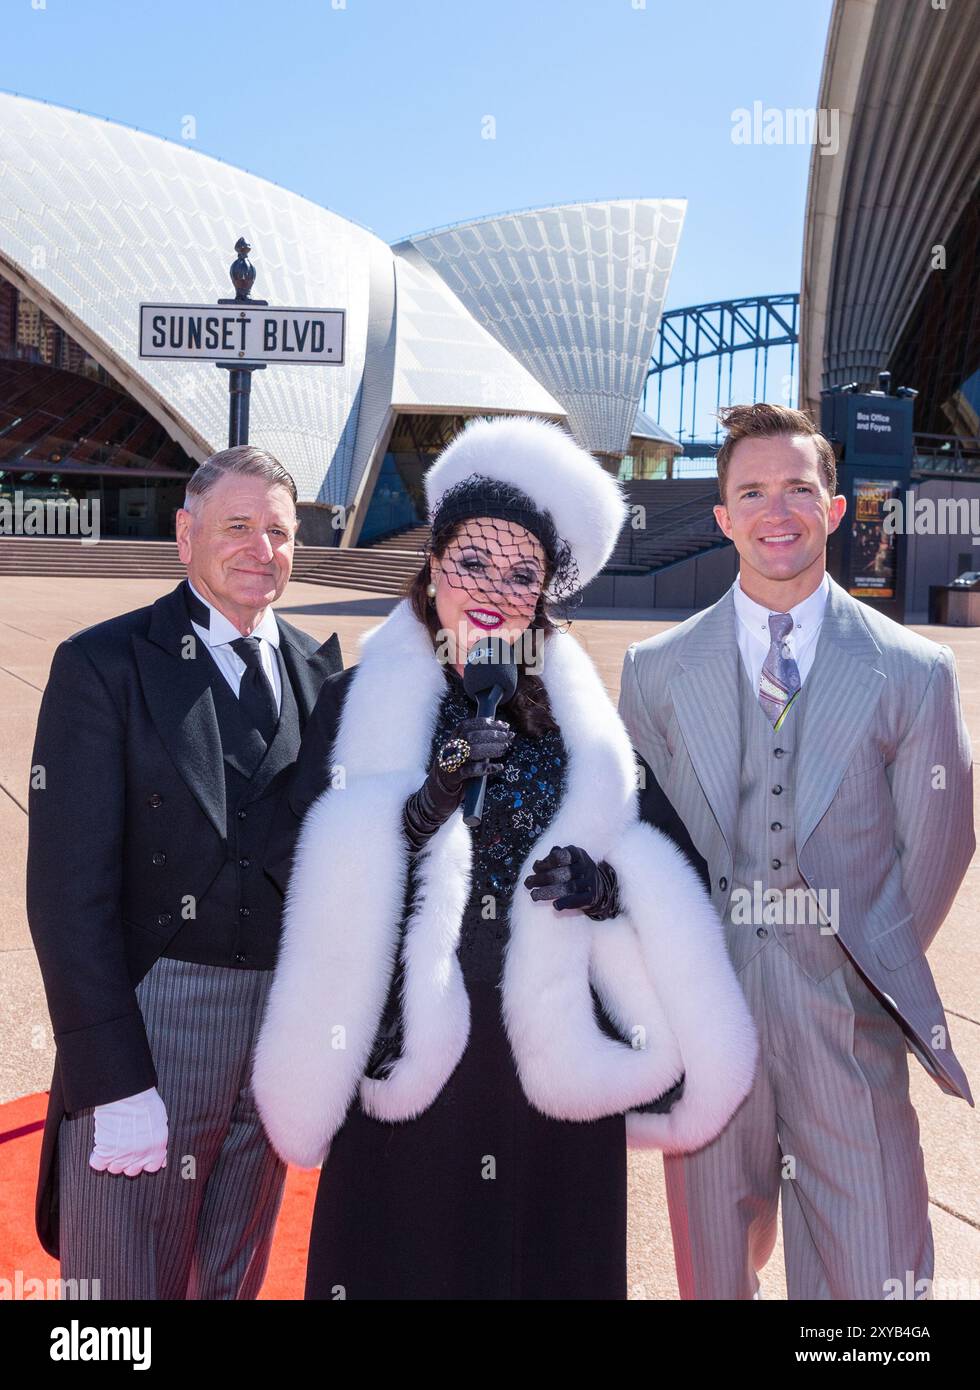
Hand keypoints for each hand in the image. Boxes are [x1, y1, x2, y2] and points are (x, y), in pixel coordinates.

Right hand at [90, 1085, 167, 1175]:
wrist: (127, 1095)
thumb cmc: (145, 1102)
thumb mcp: (160, 1121)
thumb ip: (160, 1142)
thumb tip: (162, 1158)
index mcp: (156, 1149)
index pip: (152, 1167)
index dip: (146, 1161)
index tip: (142, 1156)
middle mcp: (139, 1156)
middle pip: (132, 1170)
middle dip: (129, 1161)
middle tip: (126, 1148)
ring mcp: (121, 1155)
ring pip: (115, 1168)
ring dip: (113, 1159)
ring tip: (113, 1145)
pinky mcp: (105, 1151)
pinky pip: (97, 1164)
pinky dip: (97, 1158)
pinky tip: (100, 1149)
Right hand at [406, 716, 514, 839]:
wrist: (437, 793)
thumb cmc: (456, 772)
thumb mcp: (464, 754)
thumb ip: (477, 745)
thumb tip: (502, 736)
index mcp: (452, 740)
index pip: (468, 725)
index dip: (487, 723)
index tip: (504, 726)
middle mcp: (450, 749)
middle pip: (471, 736)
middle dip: (492, 735)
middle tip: (508, 737)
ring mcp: (450, 763)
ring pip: (471, 750)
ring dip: (491, 748)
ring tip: (505, 749)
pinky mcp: (453, 778)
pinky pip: (469, 771)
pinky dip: (485, 768)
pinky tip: (497, 767)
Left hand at [524, 844, 616, 914]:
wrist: (597, 885)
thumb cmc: (573, 870)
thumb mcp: (566, 859)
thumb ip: (552, 859)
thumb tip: (538, 864)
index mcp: (578, 854)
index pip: (563, 855)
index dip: (547, 862)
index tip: (535, 868)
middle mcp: (585, 866)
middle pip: (563, 872)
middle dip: (543, 878)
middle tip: (528, 883)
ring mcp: (590, 882)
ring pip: (569, 887)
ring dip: (549, 892)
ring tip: (534, 895)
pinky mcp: (591, 896)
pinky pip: (578, 900)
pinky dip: (567, 903)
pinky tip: (555, 906)